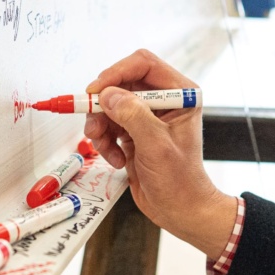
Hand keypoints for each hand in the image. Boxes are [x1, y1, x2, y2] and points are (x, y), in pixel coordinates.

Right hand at [82, 49, 236, 260]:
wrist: (179, 210)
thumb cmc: (180, 180)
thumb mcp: (157, 145)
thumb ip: (133, 116)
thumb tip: (108, 95)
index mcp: (180, 93)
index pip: (143, 64)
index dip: (116, 73)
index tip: (96, 91)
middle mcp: (164, 100)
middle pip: (121, 84)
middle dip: (103, 105)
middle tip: (93, 124)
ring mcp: (147, 116)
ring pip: (110, 105)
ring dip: (101, 127)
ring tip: (106, 147)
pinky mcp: (133, 131)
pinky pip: (108, 125)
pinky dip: (105, 142)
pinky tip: (117, 159)